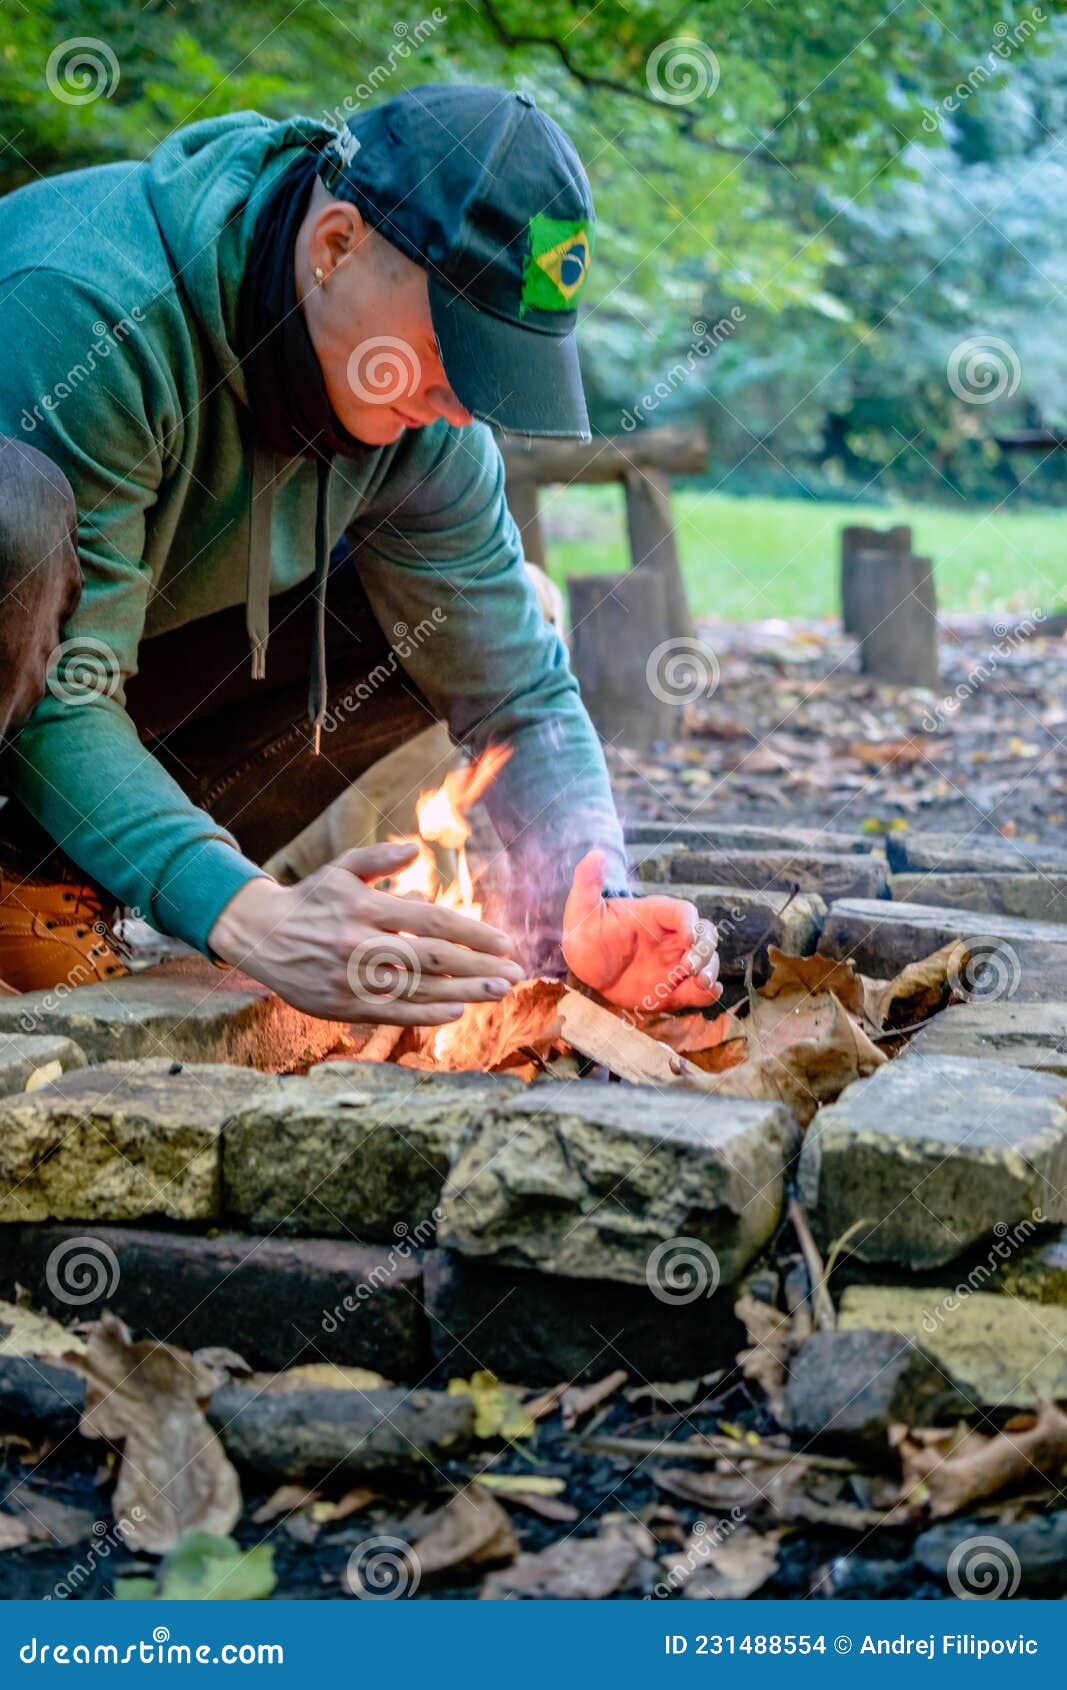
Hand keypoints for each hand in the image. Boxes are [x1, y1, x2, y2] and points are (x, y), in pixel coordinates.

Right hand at [208, 842, 523, 1023]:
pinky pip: (391, 1012)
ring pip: (417, 988)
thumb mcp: (340, 868)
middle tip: (515, 973)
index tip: (505, 942)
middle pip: (432, 958)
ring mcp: (351, 977)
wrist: (258, 934)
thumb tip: (416, 848)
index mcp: (366, 907)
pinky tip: (456, 1011)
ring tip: (498, 993)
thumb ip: (379, 857)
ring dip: (463, 992)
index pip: (431, 921)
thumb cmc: (310, 898)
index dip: (472, 932)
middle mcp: (361, 943)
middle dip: (479, 966)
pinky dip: (425, 1014)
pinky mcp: (342, 1005)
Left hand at [562, 848, 720, 1012]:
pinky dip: (708, 992)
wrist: (585, 968)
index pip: (682, 911)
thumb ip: (588, 882)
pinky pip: (698, 990)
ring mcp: (674, 962)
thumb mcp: (581, 909)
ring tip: (701, 983)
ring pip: (707, 961)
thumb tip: (595, 853)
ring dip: (710, 971)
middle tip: (690, 966)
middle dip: (705, 948)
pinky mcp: (674, 987)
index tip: (688, 937)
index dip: (690, 922)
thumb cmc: (585, 933)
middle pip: (705, 935)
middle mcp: (670, 937)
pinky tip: (707, 992)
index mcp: (654, 915)